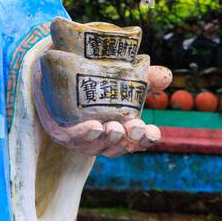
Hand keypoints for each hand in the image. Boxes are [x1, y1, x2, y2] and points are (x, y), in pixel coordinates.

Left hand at [33, 63, 172, 156]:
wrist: (55, 73)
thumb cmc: (94, 79)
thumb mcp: (120, 76)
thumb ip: (143, 76)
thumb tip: (166, 75)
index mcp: (121, 127)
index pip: (138, 141)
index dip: (147, 140)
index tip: (154, 132)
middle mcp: (103, 137)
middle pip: (119, 146)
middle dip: (130, 140)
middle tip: (136, 127)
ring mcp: (82, 137)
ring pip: (97, 146)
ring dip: (108, 139)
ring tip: (114, 127)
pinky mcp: (61, 131)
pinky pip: (73, 138)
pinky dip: (84, 134)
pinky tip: (94, 126)